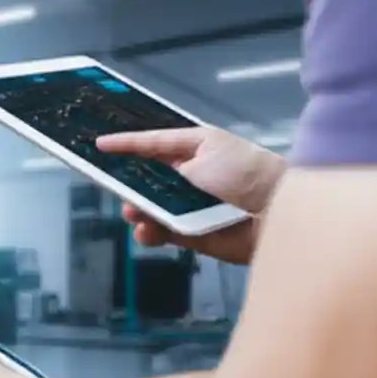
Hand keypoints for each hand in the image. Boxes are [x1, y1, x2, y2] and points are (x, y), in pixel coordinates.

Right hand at [96, 127, 285, 264]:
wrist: (277, 211)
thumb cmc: (246, 172)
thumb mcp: (205, 152)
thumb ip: (169, 164)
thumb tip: (146, 183)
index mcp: (194, 149)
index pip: (152, 143)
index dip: (126, 144)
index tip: (99, 145)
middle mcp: (190, 176)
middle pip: (147, 178)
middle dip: (127, 181)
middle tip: (109, 183)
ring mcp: (190, 206)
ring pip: (151, 208)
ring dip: (137, 209)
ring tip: (133, 211)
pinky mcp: (193, 234)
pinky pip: (162, 232)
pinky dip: (150, 232)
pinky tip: (145, 230)